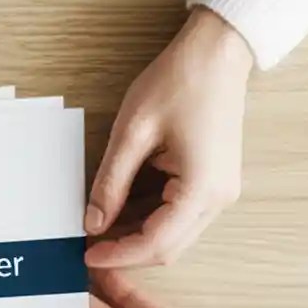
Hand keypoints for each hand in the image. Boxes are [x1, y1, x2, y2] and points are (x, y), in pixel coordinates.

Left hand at [85, 8, 253, 267]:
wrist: (218, 52)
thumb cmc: (181, 81)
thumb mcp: (132, 132)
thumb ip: (111, 183)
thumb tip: (93, 222)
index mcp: (202, 188)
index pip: (156, 243)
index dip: (118, 255)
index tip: (87, 254)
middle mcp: (218, 198)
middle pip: (168, 248)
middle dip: (127, 251)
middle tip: (87, 245)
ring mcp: (220, 192)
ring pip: (174, 235)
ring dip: (137, 236)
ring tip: (99, 227)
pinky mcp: (214, 183)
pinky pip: (179, 215)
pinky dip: (150, 219)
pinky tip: (121, 210)